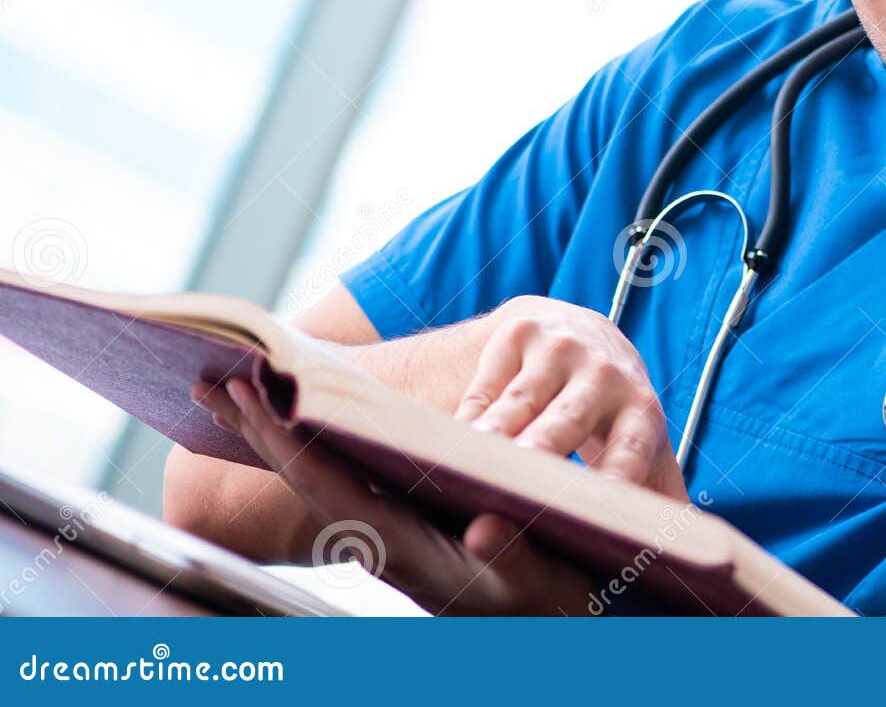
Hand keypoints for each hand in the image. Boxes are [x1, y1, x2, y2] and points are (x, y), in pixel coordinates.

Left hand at [194, 378, 595, 615]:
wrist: (547, 625)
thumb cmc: (545, 601)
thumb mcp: (540, 584)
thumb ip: (512, 561)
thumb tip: (485, 530)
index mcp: (404, 549)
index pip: (330, 488)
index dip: (287, 441)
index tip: (251, 397)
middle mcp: (381, 541)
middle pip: (304, 478)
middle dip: (257, 432)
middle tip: (210, 386)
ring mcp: (386, 533)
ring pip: (316, 477)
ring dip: (276, 436)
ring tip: (242, 394)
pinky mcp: (399, 524)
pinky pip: (342, 476)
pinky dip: (313, 443)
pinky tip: (305, 422)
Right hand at [453, 296, 686, 500]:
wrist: (575, 329)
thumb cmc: (610, 408)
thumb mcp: (642, 441)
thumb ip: (660, 491)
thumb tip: (694, 551)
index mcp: (641, 408)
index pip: (630, 451)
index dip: (617, 481)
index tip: (601, 515)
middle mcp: (604, 374)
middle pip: (566, 425)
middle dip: (543, 454)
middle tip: (519, 494)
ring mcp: (560, 348)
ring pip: (520, 403)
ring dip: (495, 435)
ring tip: (470, 470)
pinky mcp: (519, 330)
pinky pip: (486, 385)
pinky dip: (465, 417)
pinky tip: (445, 445)